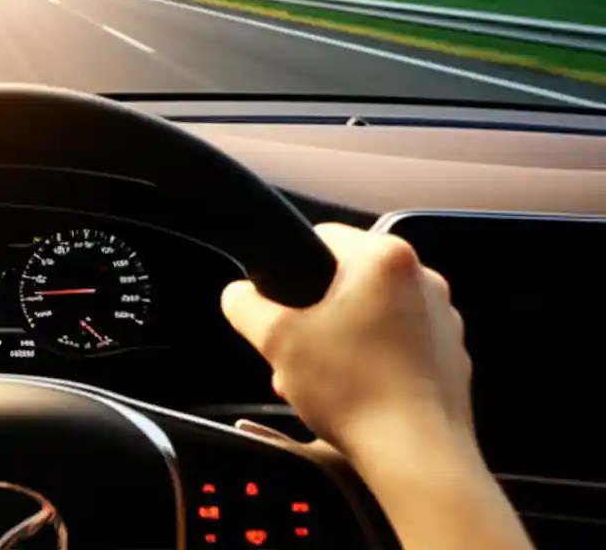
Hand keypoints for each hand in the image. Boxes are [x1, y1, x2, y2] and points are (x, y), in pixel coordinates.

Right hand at [221, 223, 471, 462]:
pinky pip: (400, 344)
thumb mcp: (275, 339)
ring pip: (373, 314)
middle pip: (348, 281)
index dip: (290, 271)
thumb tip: (239, 294)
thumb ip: (244, 304)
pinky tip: (356, 393)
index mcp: (385, 258)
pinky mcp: (451, 355)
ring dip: (342, 339)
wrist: (415, 454)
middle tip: (298, 353)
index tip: (283, 309)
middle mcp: (424, 278)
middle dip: (316, 315)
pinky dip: (374, 361)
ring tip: (323, 380)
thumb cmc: (352, 389)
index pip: (321, 237)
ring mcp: (444, 318)